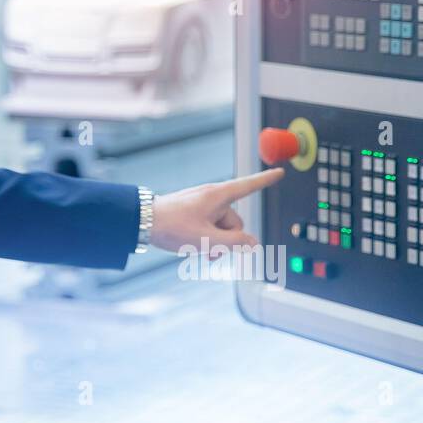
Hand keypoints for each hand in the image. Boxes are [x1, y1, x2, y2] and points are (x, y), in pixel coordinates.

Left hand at [147, 167, 283, 257]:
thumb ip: (235, 244)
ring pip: (222, 228)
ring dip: (216, 242)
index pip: (248, 186)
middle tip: (209, 249)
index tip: (280, 172)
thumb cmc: (172, 226)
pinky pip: (210, 227)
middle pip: (236, 221)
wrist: (141, 221)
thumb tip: (253, 243)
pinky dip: (207, 239)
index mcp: (218, 196)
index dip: (266, 180)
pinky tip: (193, 246)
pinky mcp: (194, 212)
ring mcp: (202, 204)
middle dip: (228, 239)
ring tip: (197, 248)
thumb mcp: (207, 240)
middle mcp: (212, 197)